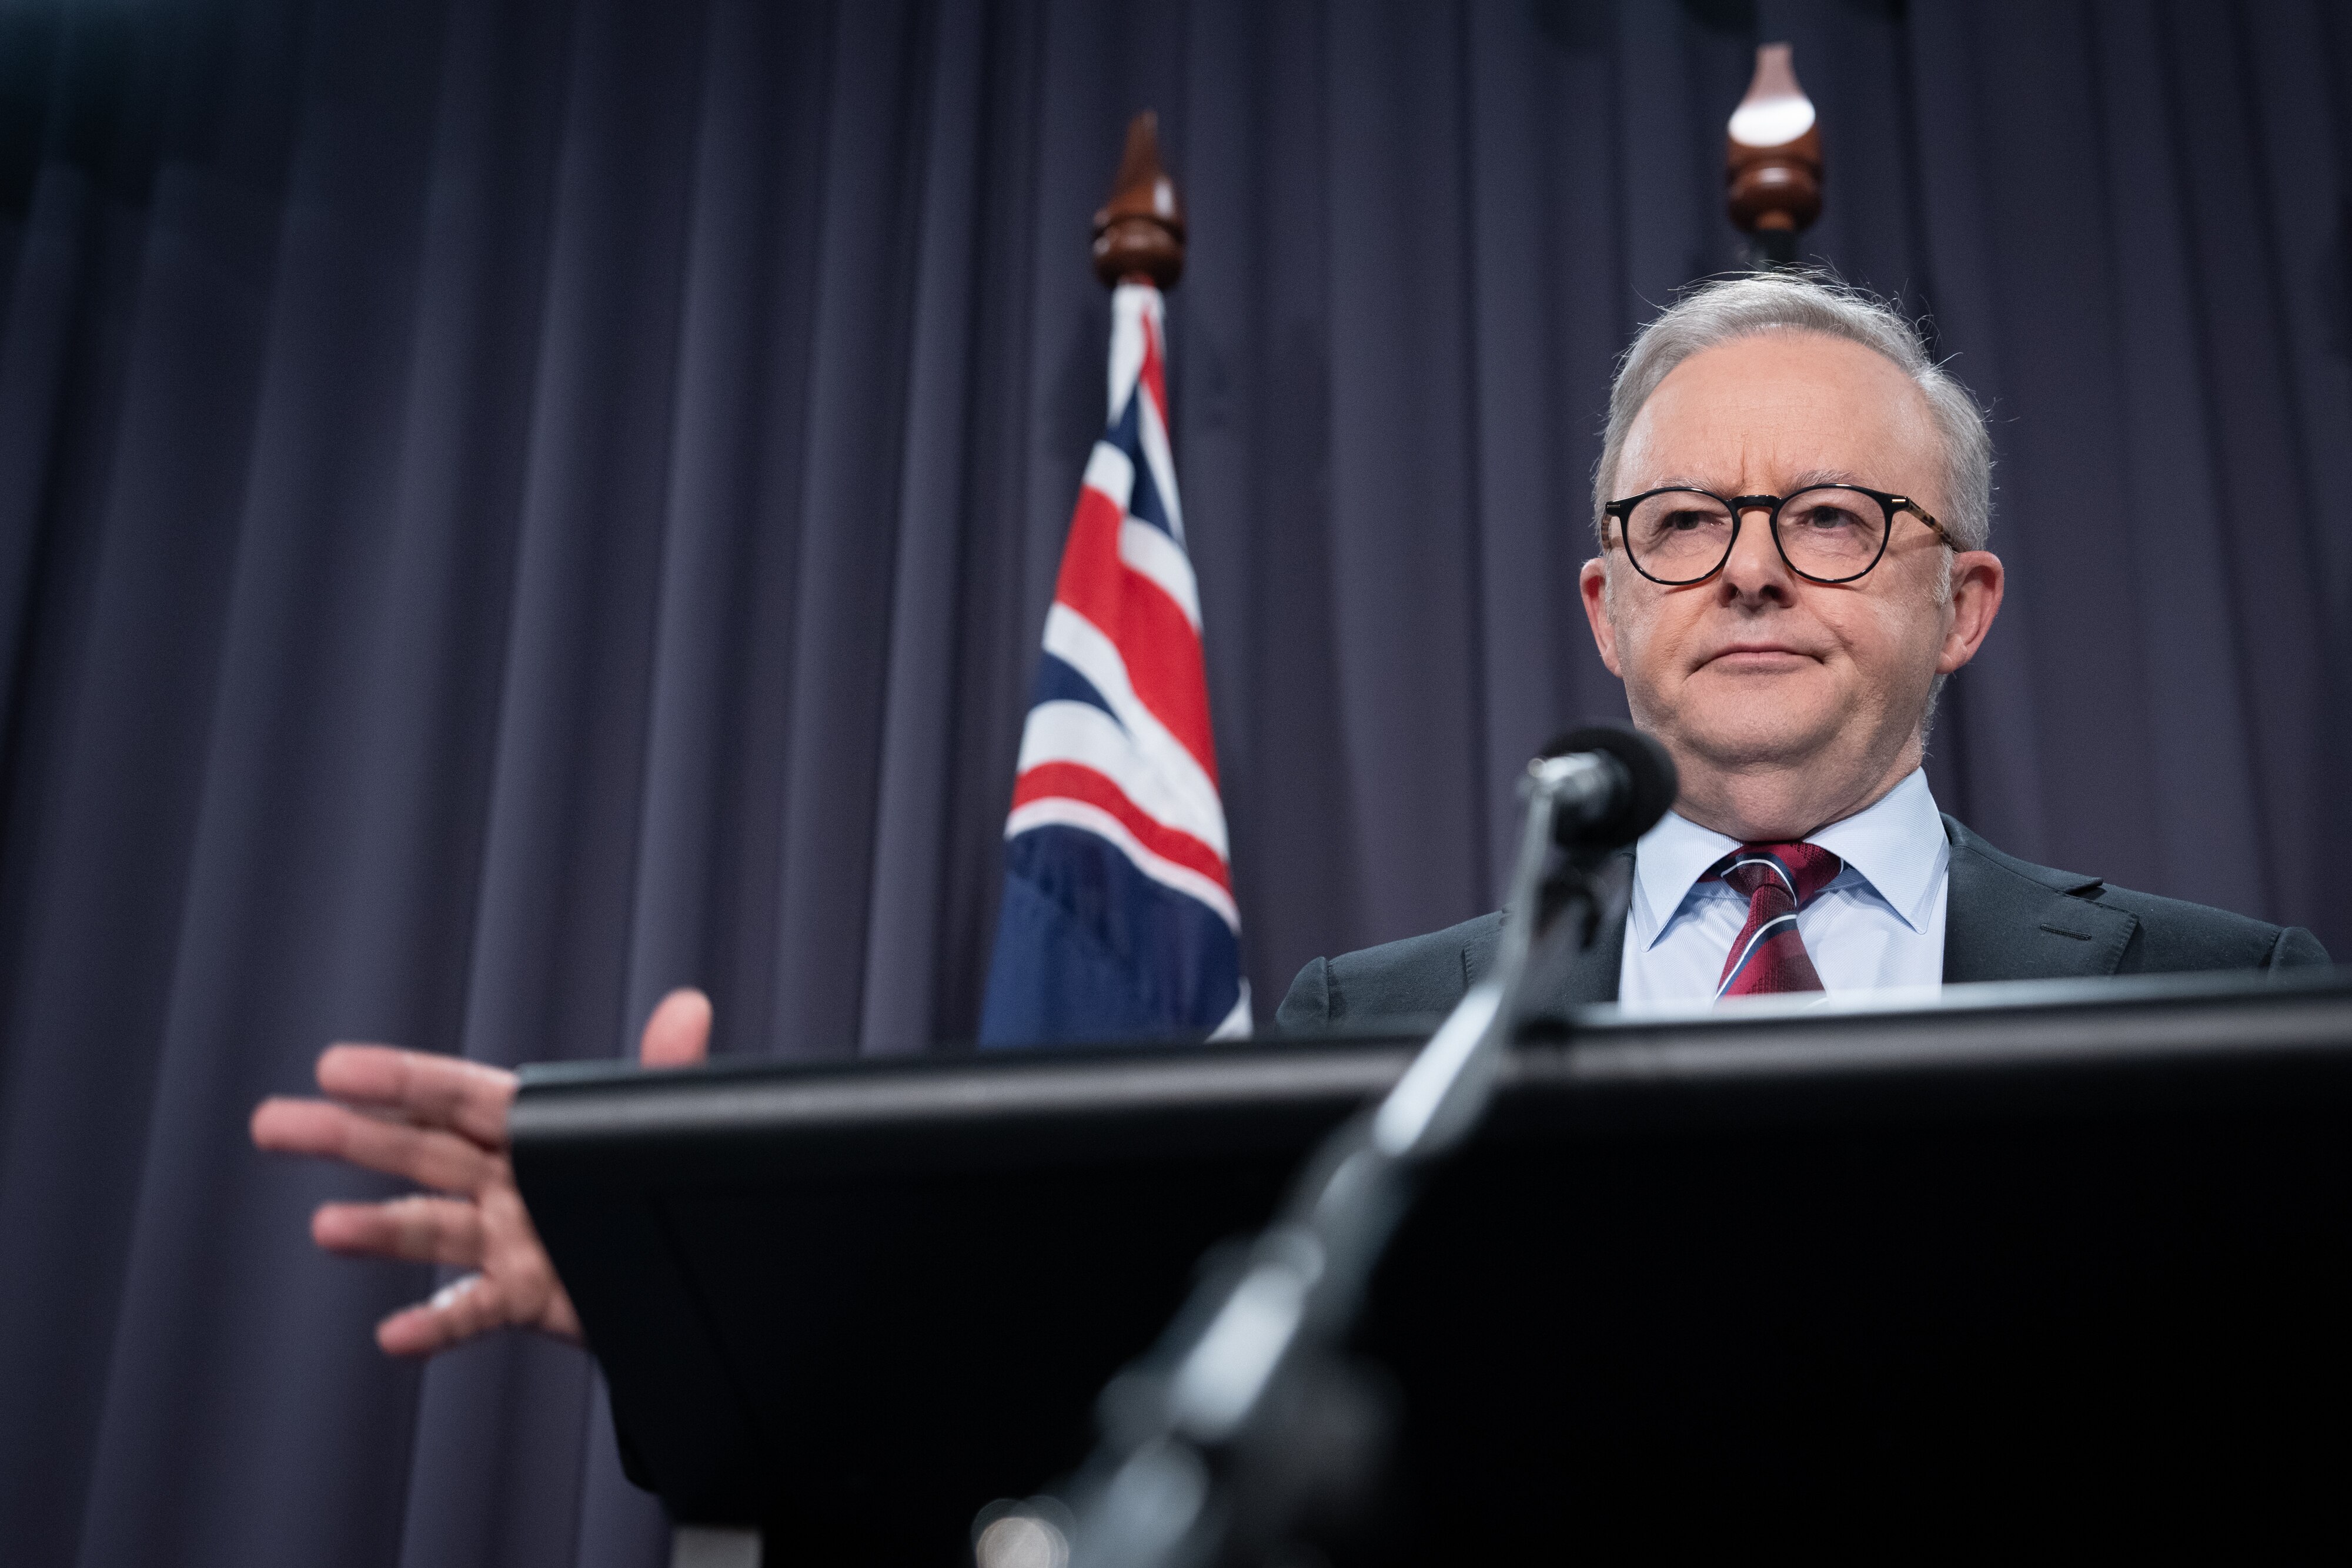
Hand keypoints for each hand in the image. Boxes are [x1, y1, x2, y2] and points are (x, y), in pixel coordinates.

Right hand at [251, 988, 712, 1355]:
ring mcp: (513, 1240)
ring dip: (378, 1228)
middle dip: (347, 1136)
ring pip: (433, 1228)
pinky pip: (473, 1312)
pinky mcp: (528, 1297)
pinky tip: (395, 1336)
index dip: (401, 1081)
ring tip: (326, 1229)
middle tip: (274, 1123)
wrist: (693, 1270)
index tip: (333, 1067)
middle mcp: (513, 1182)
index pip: (461, 1097)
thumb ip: (671, 1074)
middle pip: (421, 1151)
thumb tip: (689, 1007)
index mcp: (540, 1130)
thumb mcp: (669, 1127)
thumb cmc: (664, 1183)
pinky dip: (434, 1325)